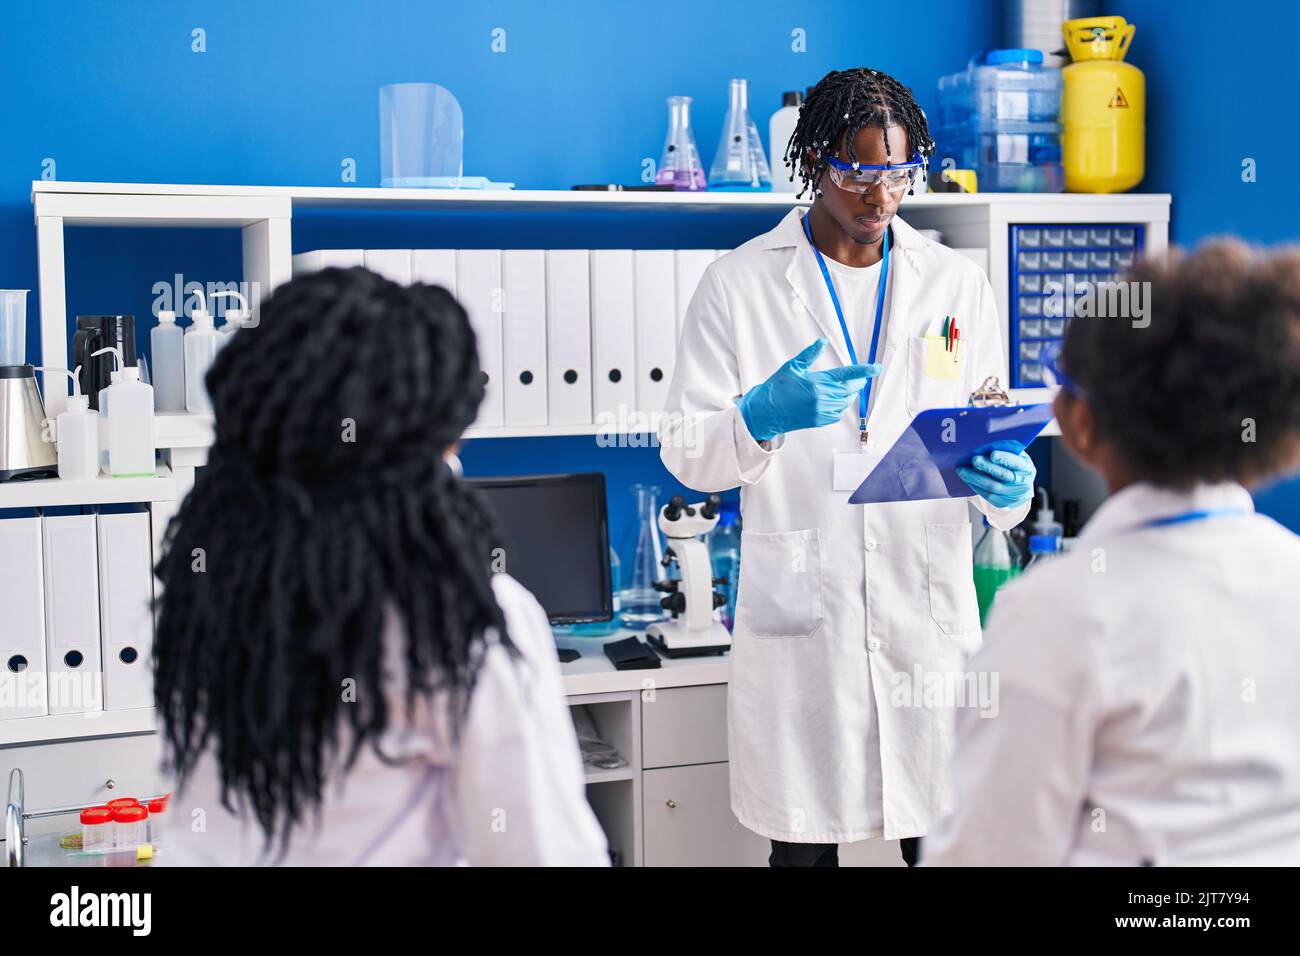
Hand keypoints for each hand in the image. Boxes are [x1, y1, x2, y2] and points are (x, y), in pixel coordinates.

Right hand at [737, 339, 880, 441]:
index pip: (846, 374)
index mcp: (816, 382)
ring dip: (850, 393)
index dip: (863, 371)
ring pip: (846, 401)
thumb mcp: (793, 367)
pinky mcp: (819, 420)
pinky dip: (842, 405)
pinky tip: (838, 399)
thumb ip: (810, 354)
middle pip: (850, 389)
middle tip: (861, 376)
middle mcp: (822, 398)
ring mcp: (821, 411)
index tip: (876, 368)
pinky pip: (838, 412)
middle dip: (858, 382)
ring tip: (849, 387)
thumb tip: (822, 342)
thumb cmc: (777, 388)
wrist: (765, 412)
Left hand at [957, 442, 1035, 508]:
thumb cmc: (1015, 466)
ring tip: (962, 470)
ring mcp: (1013, 496)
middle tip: (974, 459)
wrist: (1021, 488)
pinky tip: (967, 478)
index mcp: (1027, 468)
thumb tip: (985, 444)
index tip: (992, 454)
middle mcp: (1023, 483)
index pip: (1016, 463)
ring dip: (975, 478)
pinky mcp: (1003, 503)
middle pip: (1003, 476)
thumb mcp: (1016, 456)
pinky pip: (987, 495)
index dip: (1004, 458)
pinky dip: (975, 485)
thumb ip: (1005, 450)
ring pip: (992, 487)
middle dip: (987, 467)